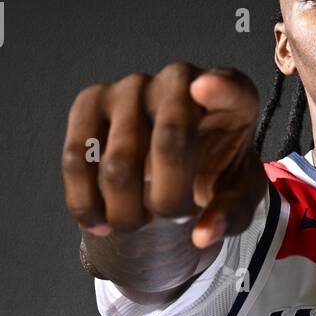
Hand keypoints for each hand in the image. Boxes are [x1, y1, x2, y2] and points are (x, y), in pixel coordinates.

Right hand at [61, 63, 266, 248]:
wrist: (176, 160)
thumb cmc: (216, 170)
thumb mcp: (238, 195)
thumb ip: (232, 214)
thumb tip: (203, 235)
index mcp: (233, 97)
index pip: (230, 87)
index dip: (220, 87)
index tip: (204, 88)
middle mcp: (180, 80)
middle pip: (170, 140)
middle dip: (169, 199)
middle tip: (174, 218)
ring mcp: (131, 86)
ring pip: (118, 162)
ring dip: (127, 213)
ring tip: (140, 222)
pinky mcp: (90, 101)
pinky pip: (77, 158)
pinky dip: (86, 204)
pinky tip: (101, 224)